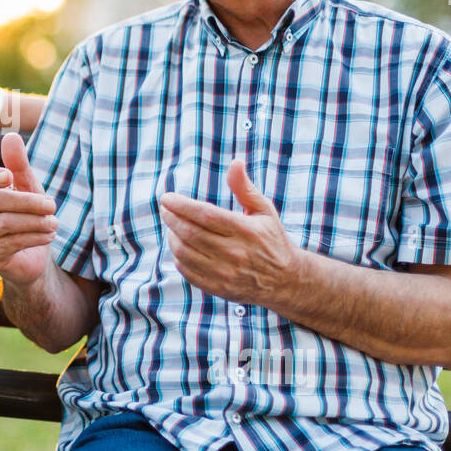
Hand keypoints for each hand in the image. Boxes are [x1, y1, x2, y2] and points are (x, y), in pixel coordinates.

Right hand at [0, 132, 58, 285]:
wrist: (30, 256)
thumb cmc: (27, 216)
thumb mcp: (27, 188)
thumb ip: (18, 164)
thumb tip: (10, 135)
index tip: (9, 176)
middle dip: (29, 203)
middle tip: (53, 206)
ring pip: (6, 223)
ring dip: (35, 222)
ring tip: (54, 223)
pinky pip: (10, 242)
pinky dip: (33, 238)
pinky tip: (49, 236)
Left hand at [159, 158, 304, 307]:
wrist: (285, 280)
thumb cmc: (272, 239)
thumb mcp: (264, 210)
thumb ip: (245, 188)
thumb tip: (235, 162)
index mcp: (246, 231)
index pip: (205, 215)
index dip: (181, 206)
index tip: (167, 198)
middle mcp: (236, 253)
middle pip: (191, 233)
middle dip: (171, 218)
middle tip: (165, 208)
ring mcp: (226, 273)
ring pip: (185, 253)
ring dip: (172, 237)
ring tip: (172, 226)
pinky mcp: (219, 288)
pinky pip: (188, 272)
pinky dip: (178, 257)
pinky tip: (180, 246)